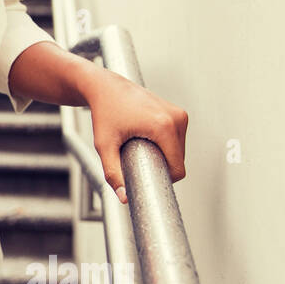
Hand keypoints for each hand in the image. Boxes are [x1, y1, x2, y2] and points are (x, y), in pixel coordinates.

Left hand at [84, 72, 188, 204]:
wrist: (105, 87)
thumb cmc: (104, 111)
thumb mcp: (104, 145)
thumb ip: (113, 173)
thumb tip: (124, 196)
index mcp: (164, 126)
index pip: (178, 167)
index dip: (164, 177)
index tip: (145, 176)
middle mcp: (176, 118)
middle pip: (180, 159)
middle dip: (162, 165)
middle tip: (137, 159)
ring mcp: (179, 113)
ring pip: (180, 150)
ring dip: (165, 155)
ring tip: (142, 147)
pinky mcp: (178, 112)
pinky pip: (178, 139)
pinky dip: (166, 144)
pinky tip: (148, 140)